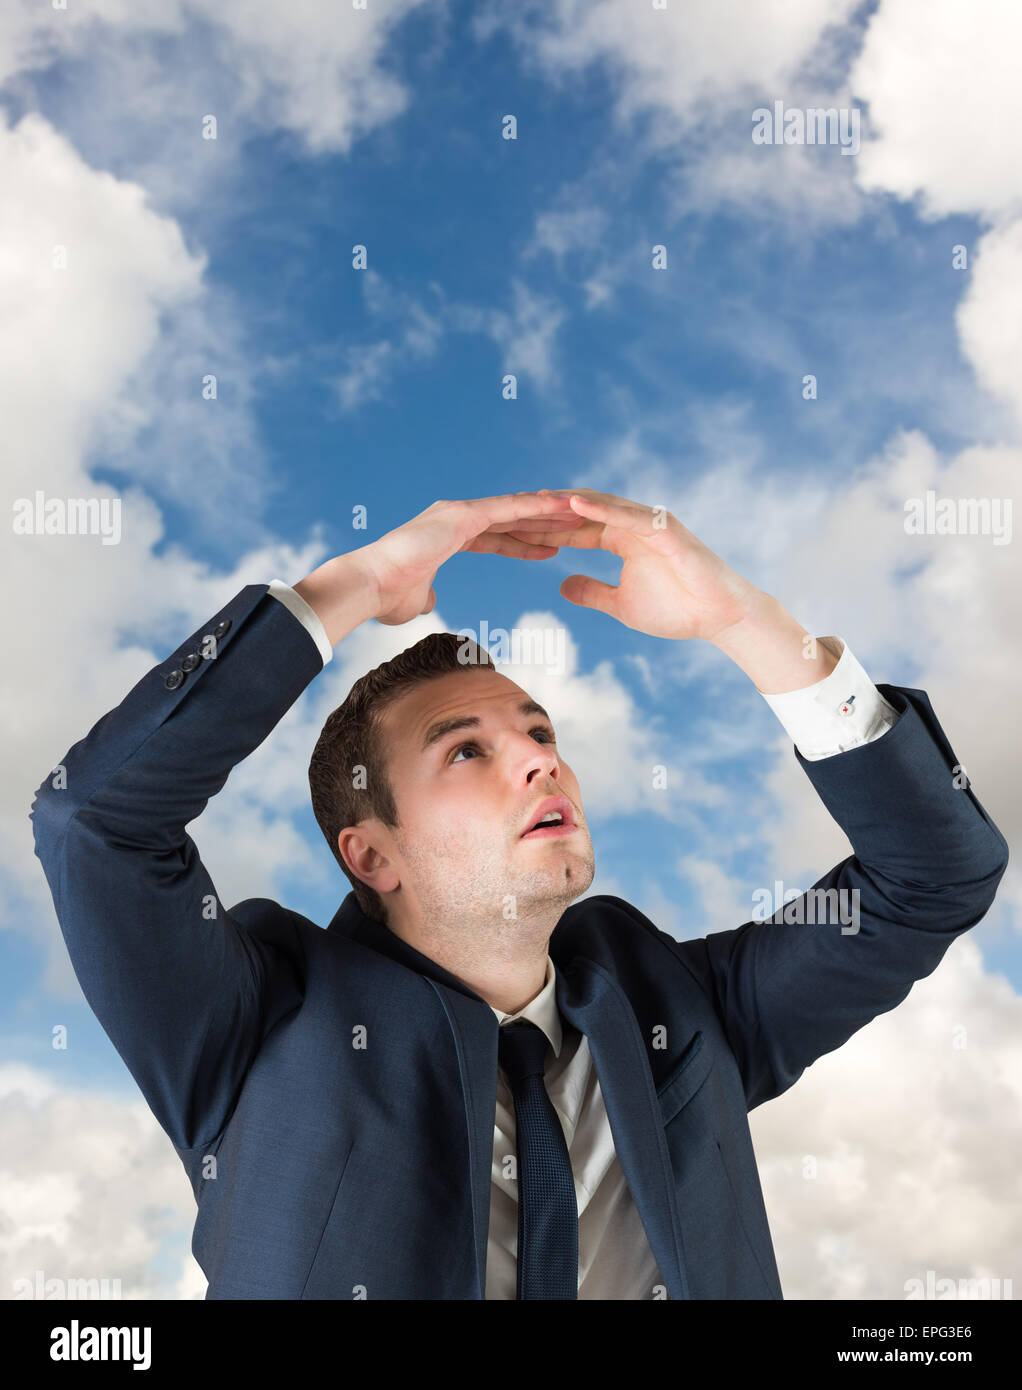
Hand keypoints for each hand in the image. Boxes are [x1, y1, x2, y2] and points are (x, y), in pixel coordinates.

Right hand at [297, 493, 583, 635]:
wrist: (369, 586)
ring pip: (514, 510)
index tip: (551, 549)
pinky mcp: (462, 515)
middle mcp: (454, 519)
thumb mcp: (413, 601)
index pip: (496, 538)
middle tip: (576, 525)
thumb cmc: (385, 597)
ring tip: (579, 512)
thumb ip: (426, 597)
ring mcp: (458, 513)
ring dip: (547, 511)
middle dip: (543, 523)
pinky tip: (560, 507)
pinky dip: (535, 507)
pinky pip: (508, 509)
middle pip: (511, 520)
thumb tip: (429, 602)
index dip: (524, 543)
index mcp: (447, 537)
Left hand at [509, 488, 763, 641]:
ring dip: (565, 501)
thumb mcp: (621, 605)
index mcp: (620, 538)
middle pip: (580, 510)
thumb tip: (562, 586)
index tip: (508, 529)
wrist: (719, 617)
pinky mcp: (663, 528)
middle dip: (545, 509)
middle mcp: (631, 523)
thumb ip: (593, 592)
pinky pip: (625, 514)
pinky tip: (572, 503)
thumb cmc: (678, 610)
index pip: (573, 529)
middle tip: (507, 506)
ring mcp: (647, 522)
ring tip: (531, 498)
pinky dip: (599, 507)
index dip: (542, 529)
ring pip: (599, 505)